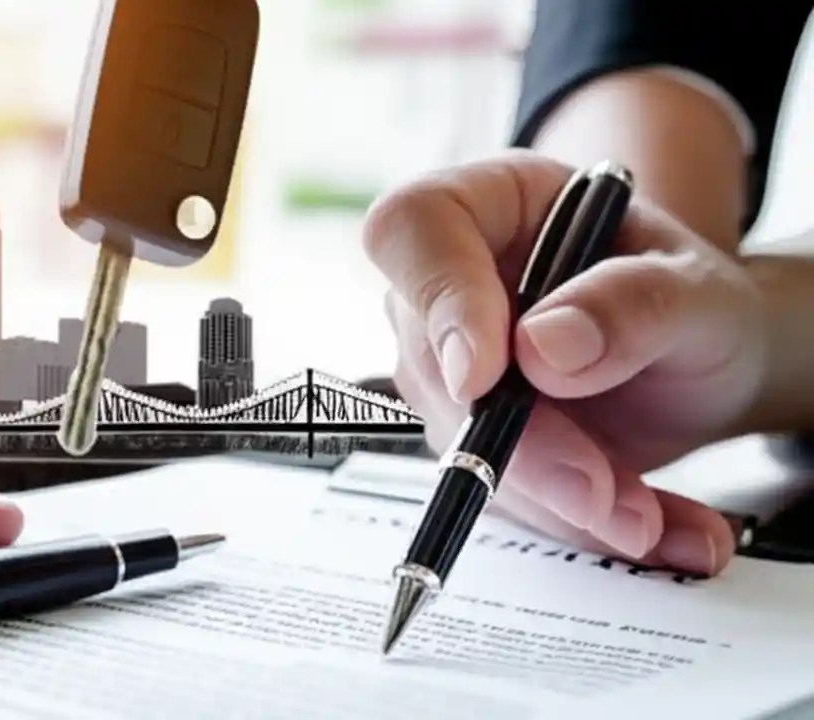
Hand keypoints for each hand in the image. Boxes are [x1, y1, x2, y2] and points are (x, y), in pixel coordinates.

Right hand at [364, 152, 766, 574]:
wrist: (700, 361)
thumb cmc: (687, 298)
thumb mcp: (696, 290)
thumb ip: (633, 304)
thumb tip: (546, 346)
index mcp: (491, 204)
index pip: (415, 227)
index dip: (436, 297)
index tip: (482, 374)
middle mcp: (453, 280)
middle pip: (431, 358)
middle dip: (519, 442)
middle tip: (598, 489)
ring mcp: (448, 361)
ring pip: (461, 440)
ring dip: (551, 496)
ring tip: (646, 519)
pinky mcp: (470, 430)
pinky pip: (499, 488)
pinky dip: (570, 521)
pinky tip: (647, 528)